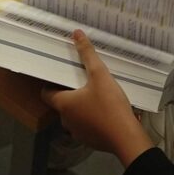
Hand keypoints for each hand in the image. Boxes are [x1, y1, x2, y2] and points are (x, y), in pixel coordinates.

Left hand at [41, 31, 154, 164]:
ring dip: (81, 106)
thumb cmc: (109, 105)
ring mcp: (78, 133)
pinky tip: (104, 110)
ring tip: (94, 93)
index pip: (46, 93)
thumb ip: (88, 54)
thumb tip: (76, 34)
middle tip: (81, 79)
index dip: (51, 84)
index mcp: (63, 104)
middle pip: (61, 103)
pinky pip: (86, 126)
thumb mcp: (100, 75)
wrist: (127, 138)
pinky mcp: (90, 141)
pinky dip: (91, 118)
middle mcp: (66, 120)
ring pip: (74, 115)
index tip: (61, 75)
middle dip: (70, 92)